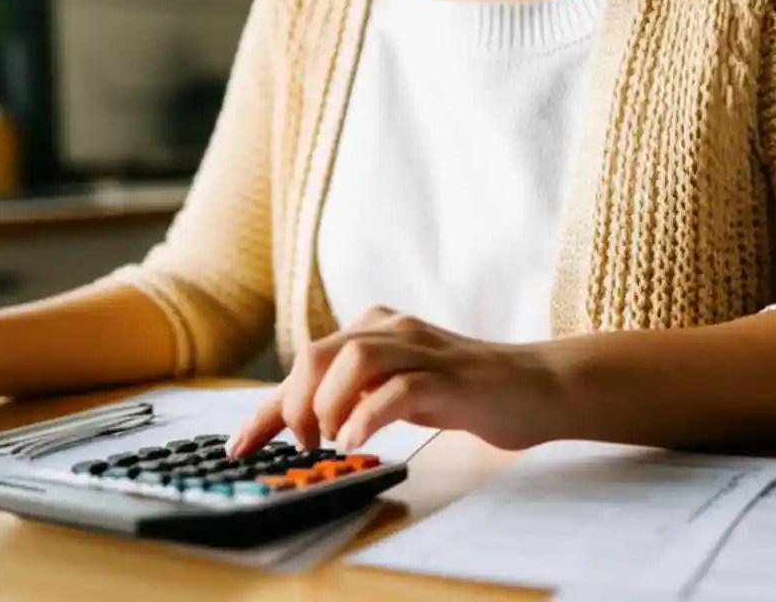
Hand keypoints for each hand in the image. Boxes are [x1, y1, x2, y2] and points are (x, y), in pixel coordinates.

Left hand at [230, 306, 564, 455]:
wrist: (536, 385)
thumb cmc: (461, 391)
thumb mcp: (395, 391)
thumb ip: (353, 397)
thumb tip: (298, 426)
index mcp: (373, 329)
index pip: (304, 364)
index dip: (266, 408)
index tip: (239, 446)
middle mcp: (391, 330)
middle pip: (318, 352)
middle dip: (295, 402)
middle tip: (302, 444)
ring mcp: (422, 350)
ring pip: (352, 359)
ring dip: (328, 404)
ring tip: (329, 441)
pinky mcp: (449, 377)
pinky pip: (398, 388)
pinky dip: (368, 415)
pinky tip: (356, 440)